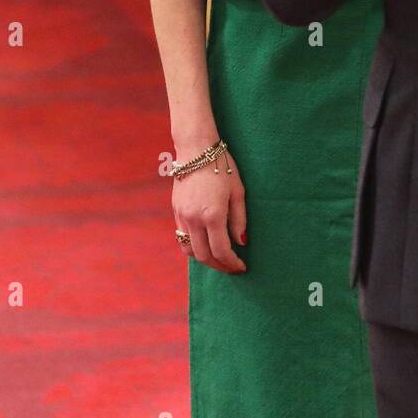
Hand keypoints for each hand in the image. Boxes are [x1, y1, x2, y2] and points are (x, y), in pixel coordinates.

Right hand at [172, 145, 247, 274]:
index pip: (221, 251)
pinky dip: (193, 248)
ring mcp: (182, 216)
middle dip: (219, 266)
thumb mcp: (238, 192)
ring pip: (190, 250)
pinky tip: (205, 245)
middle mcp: (194, 219)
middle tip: (232, 268)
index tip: (241, 267)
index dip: (232, 263)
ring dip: (205, 259)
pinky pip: (182, 238)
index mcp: (213, 215)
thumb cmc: (223, 167)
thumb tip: (241, 242)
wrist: (196, 149)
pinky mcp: (176, 211)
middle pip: (204, 256)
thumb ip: (239, 220)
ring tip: (219, 260)